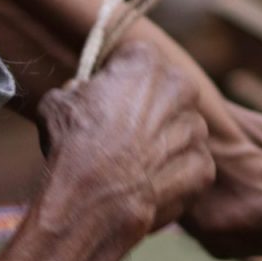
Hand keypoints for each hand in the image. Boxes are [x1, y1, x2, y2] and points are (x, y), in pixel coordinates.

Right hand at [38, 41, 214, 245]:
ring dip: (166, 142)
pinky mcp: (203, 167)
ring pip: (184, 130)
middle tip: (127, 132)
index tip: (110, 97)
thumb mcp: (58, 102)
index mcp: (145, 61)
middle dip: (153, 108)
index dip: (122, 79)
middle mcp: (179, 88)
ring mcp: (195, 130)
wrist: (88, 200)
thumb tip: (82, 94)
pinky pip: (192, 166)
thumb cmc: (71, 146)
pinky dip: (175, 176)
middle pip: (171, 92)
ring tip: (135, 164)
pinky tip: (148, 185)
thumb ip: (79, 89)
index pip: (139, 59)